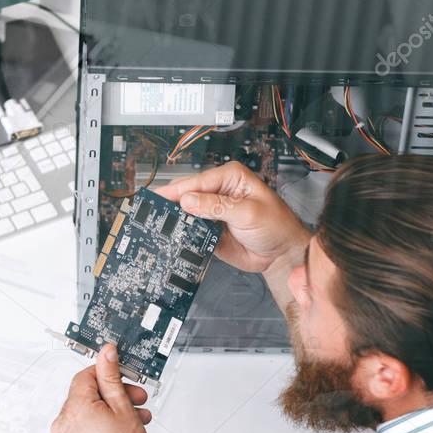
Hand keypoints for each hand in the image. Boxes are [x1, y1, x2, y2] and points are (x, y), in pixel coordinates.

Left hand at [50, 344, 158, 432]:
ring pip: (82, 416)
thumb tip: (105, 354)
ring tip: (129, 422)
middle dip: (111, 397)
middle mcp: (62, 424)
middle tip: (133, 400)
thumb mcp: (124, 408)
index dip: (105, 374)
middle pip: (85, 397)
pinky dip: (92, 431)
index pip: (85, 377)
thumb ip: (111, 377)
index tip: (117, 375)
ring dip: (104, 414)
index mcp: (75, 408)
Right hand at [153, 161, 309, 273]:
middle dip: (172, 203)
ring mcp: (212, 212)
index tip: (158, 197)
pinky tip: (169, 237)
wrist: (281, 254)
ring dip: (173, 219)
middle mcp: (218, 192)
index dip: (177, 190)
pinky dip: (181, 234)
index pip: (198, 181)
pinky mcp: (209, 230)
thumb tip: (188, 201)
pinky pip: (190, 231)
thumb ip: (218, 206)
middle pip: (187, 194)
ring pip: (185, 213)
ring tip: (155, 224)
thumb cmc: (276, 226)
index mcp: (230, 178)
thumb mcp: (248, 213)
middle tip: (152, 212)